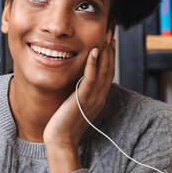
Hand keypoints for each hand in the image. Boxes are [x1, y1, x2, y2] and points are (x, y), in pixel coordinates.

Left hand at [42, 29, 115, 150]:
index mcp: (98, 98)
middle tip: (111, 31)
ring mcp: (93, 98)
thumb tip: (77, 81)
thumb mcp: (74, 104)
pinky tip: (93, 50)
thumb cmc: (63, 125)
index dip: (110, 55)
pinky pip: (91, 79)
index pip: (108, 72)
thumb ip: (79, 92)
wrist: (60, 141)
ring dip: (105, 52)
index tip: (109, 39)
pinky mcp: (83, 99)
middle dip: (111, 49)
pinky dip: (93, 64)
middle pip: (110, 68)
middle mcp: (99, 97)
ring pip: (104, 71)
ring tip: (106, 35)